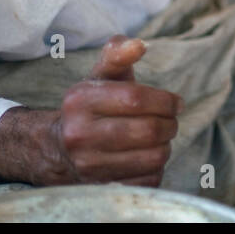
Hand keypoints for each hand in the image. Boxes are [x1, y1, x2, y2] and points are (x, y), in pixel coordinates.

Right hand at [52, 35, 181, 185]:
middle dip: (170, 124)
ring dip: (166, 146)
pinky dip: (156, 168)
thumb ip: (118, 55)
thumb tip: (138, 45)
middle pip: (149, 130)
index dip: (166, 100)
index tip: (177, 103)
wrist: (57, 148)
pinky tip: (146, 157)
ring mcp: (89, 166)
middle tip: (171, 121)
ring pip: (153, 157)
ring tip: (159, 138)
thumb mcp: (99, 76)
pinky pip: (148, 180)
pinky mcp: (101, 188)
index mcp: (80, 101)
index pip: (136, 99)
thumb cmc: (90, 106)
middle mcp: (79, 135)